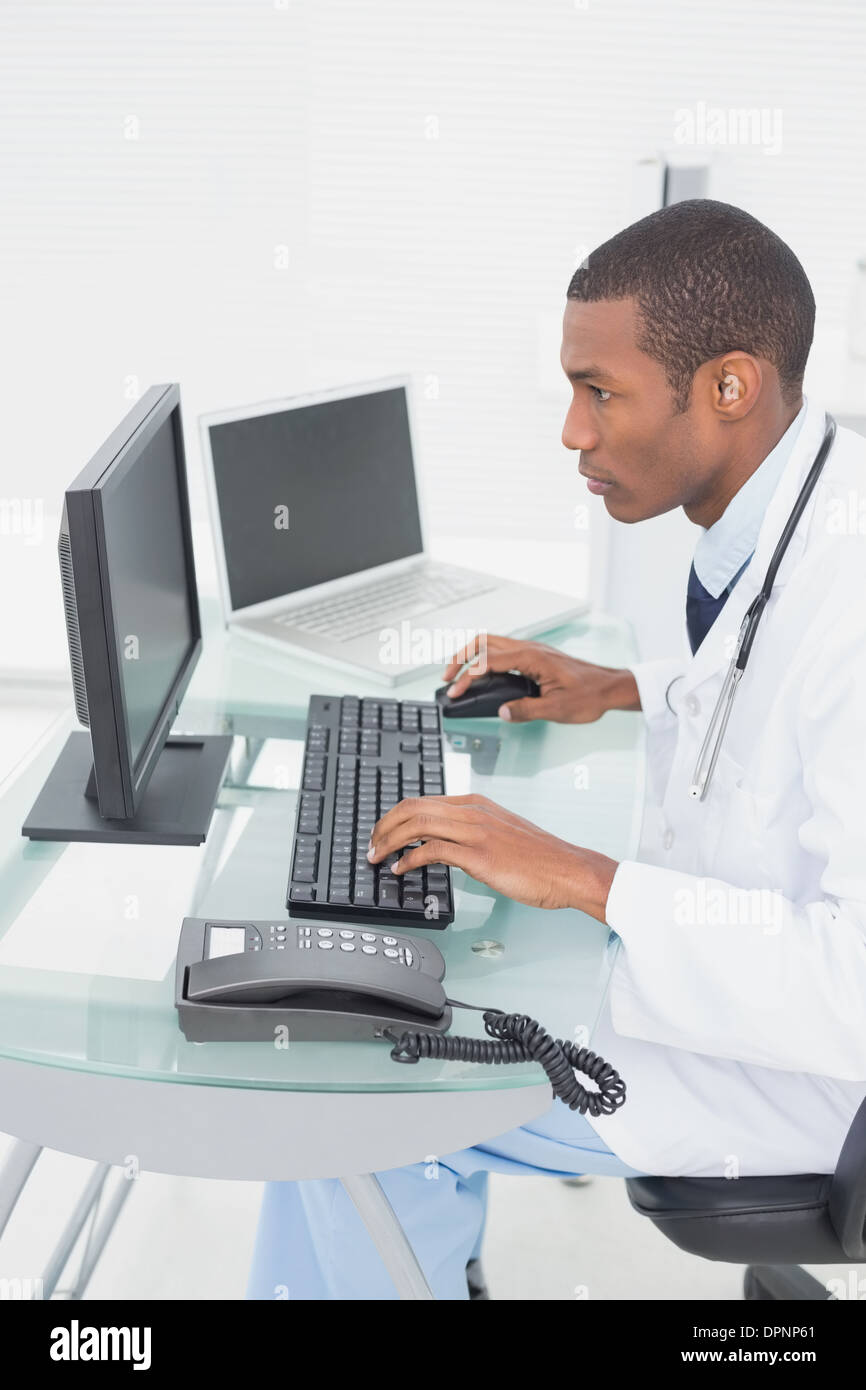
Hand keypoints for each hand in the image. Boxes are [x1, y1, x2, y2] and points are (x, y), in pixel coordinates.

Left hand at [367, 793, 617, 921]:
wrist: (568, 869)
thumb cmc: (541, 858)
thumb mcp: (502, 835)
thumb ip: (472, 834)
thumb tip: (443, 847)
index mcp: (477, 804)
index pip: (423, 800)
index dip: (396, 816)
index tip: (383, 832)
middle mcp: (472, 811)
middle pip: (413, 807)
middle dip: (384, 826)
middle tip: (371, 844)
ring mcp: (475, 831)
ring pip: (417, 824)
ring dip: (389, 841)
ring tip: (377, 857)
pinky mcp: (479, 854)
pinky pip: (432, 850)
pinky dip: (409, 859)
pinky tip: (401, 869)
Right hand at [442, 633, 639, 723]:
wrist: (609, 687)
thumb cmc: (589, 696)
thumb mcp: (557, 709)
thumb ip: (527, 710)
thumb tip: (502, 713)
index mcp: (532, 658)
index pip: (489, 662)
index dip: (467, 676)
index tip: (455, 692)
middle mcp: (530, 648)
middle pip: (484, 642)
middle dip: (461, 657)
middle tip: (447, 678)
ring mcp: (532, 650)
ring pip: (492, 643)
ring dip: (472, 656)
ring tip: (458, 676)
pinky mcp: (535, 657)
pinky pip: (503, 651)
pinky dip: (486, 660)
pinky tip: (483, 677)